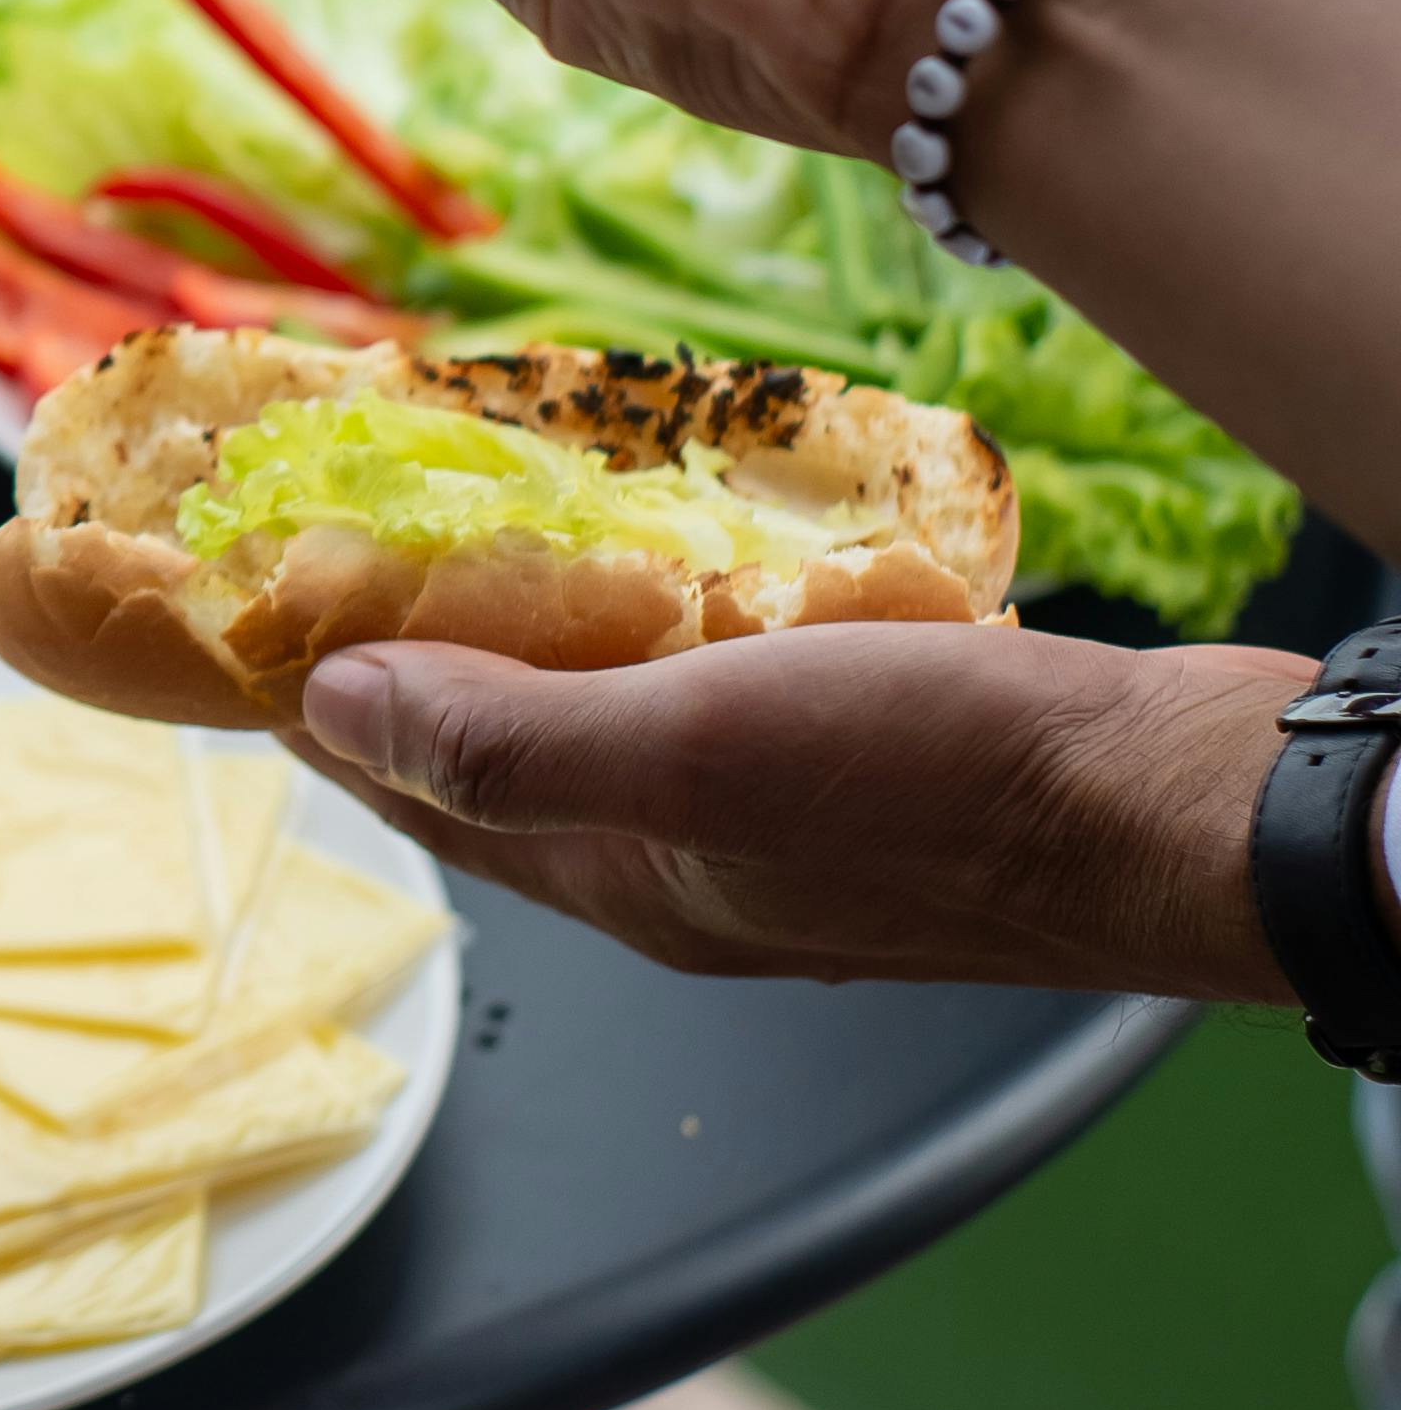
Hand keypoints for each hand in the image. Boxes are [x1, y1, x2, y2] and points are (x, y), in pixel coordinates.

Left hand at [287, 621, 1285, 1003]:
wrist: (1169, 809)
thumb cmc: (952, 784)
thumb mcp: (702, 747)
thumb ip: (516, 740)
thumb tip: (336, 705)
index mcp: (619, 879)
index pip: (414, 788)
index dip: (317, 701)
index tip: (240, 605)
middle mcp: (676, 869)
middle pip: (491, 761)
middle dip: (406, 662)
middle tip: (344, 538)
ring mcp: (767, 829)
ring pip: (597, 728)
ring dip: (527, 644)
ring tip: (480, 531)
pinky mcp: (851, 772)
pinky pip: (700, 699)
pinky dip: (646, 634)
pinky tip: (665, 567)